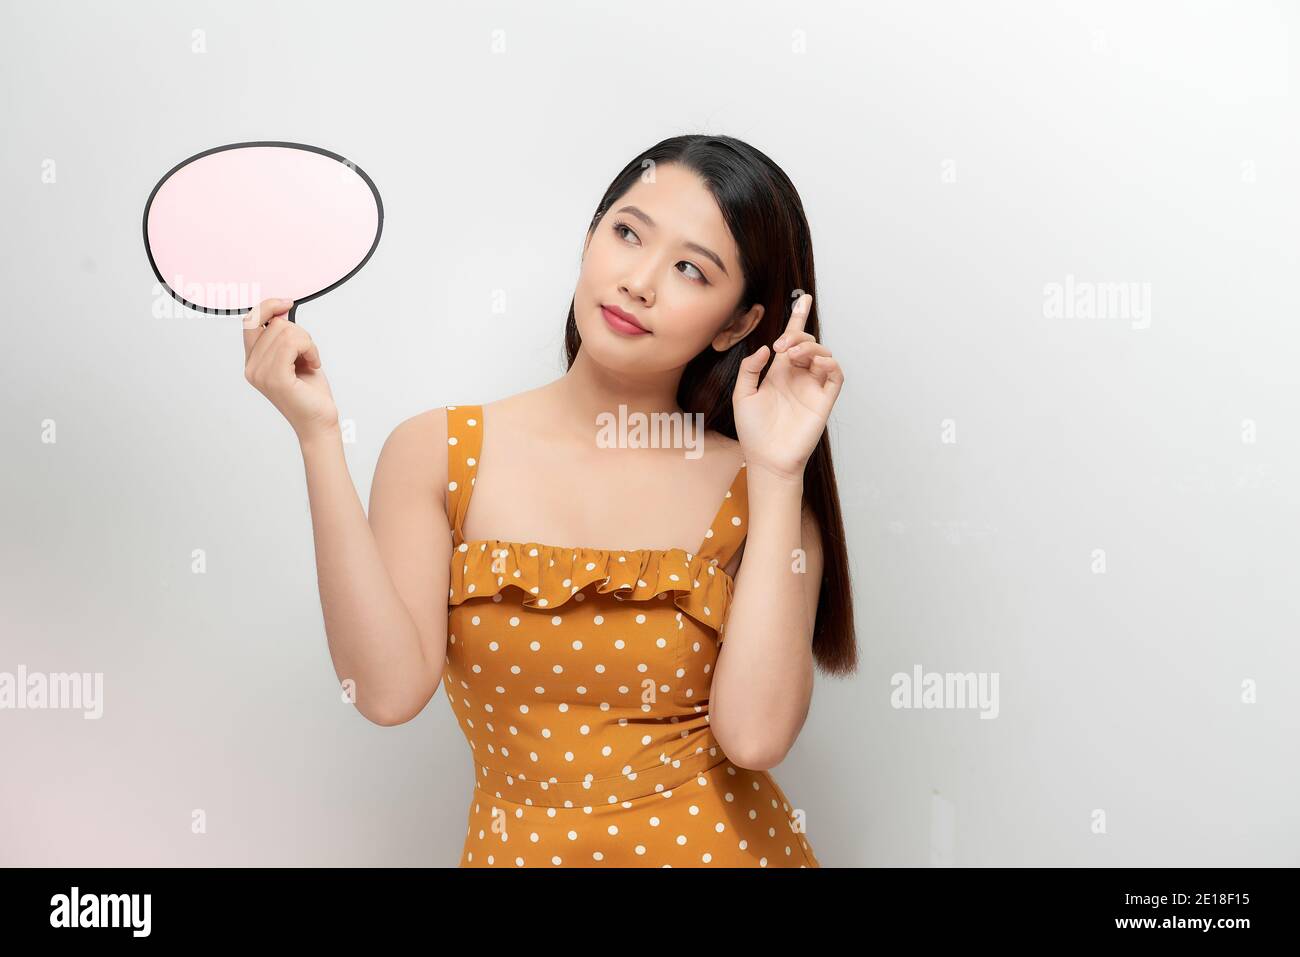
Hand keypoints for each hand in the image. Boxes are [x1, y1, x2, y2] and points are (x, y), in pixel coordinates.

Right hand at [242, 298, 338, 440]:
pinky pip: (293, 343)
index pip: (250, 320)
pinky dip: (310, 349)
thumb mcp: (296, 356)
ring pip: (286, 331)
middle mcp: (251, 367)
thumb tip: (282, 307)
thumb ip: (285, 335)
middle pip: (274, 323)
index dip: (268, 306)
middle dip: (300, 333)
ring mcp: (261, 373)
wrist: (319, 422)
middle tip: (308, 354)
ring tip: (310, 361)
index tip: (287, 303)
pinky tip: (314, 363)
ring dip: (308, 343)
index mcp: (252, 361)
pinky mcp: (275, 377)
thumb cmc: (310, 392)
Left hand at [732, 293, 843, 481]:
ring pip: (823, 354)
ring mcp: (812, 387)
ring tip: (792, 356)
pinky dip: (829, 363)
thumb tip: (766, 349)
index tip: (803, 300)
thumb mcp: (742, 395)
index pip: (791, 340)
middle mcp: (797, 376)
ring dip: (810, 347)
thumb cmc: (753, 432)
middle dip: (797, 335)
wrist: (766, 459)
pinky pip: (835, 374)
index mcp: (778, 372)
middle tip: (782, 348)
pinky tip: (814, 364)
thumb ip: (750, 369)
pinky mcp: (824, 400)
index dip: (798, 319)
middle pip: (807, 342)